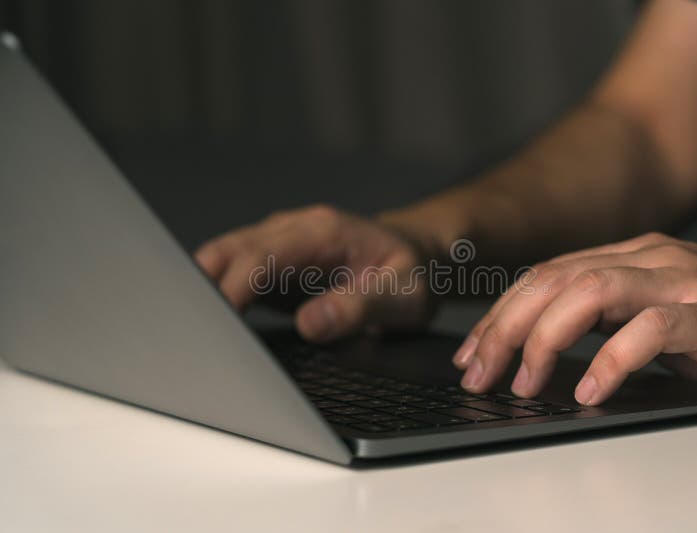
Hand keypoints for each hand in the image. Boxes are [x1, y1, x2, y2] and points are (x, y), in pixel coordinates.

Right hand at [195, 205, 434, 341]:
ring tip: (189, 335)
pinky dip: (215, 298)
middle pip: (228, 251)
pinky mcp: (272, 265)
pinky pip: (232, 275)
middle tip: (186, 335)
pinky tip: (210, 328)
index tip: (213, 324)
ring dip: (202, 293)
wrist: (416, 257)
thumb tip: (309, 323)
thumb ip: (359, 307)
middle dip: (199, 288)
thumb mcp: (403, 296)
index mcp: (323, 231)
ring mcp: (278, 244)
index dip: (231, 289)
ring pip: (221, 260)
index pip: (261, 256)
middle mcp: (293, 230)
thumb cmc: (411, 275)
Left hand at [452, 232, 696, 407]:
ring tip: (524, 383)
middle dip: (506, 327)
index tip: (471, 355)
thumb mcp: (649, 321)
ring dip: (546, 338)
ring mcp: (685, 282)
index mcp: (629, 258)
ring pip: (592, 291)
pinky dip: (613, 360)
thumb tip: (534, 349)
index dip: (500, 314)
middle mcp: (651, 259)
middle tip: (479, 373)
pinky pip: (653, 329)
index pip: (545, 276)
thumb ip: (601, 321)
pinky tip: (591, 391)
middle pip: (555, 280)